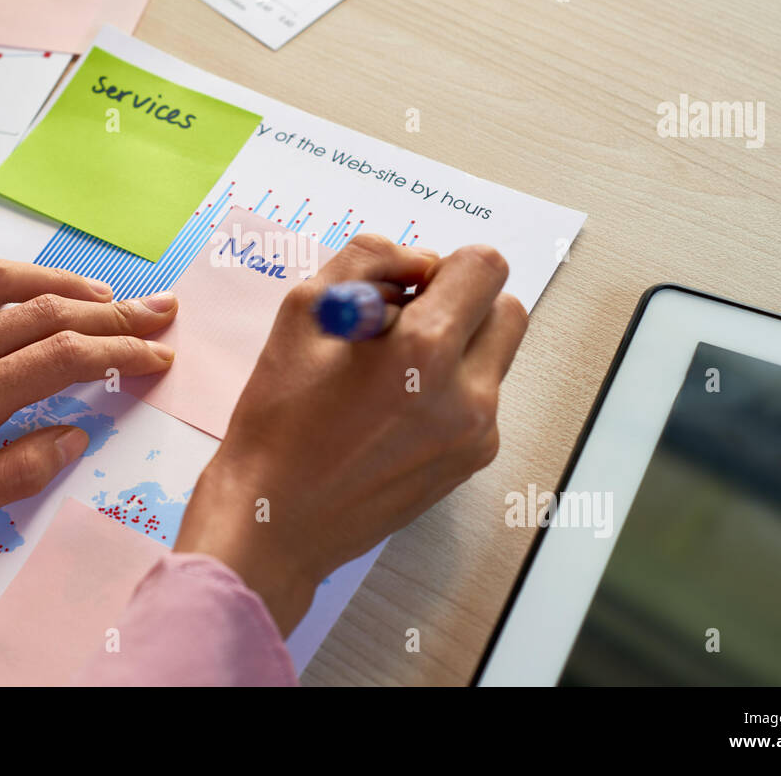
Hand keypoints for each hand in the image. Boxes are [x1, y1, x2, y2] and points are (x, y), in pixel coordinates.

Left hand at [0, 256, 177, 544]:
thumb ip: (8, 476)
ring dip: (60, 282)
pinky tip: (8, 278)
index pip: (62, 359)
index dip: (120, 352)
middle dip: (113, 312)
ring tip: (103, 294)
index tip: (159, 353)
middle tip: (161, 310)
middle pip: (45, 313)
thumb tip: (72, 435)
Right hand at [173, 235, 527, 634]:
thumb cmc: (278, 420)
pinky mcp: (471, 462)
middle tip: (402, 325)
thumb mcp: (304, 312)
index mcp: (426, 350)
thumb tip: (416, 261)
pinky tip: (393, 414)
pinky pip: (481, 400)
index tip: (405, 289)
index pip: (485, 266)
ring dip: (457, 348)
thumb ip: (368, 261)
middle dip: (462, 305)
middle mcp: (467, 394)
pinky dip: (449, 391)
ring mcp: (476, 435)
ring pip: (495, 356)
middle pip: (506, 309)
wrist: (274, 520)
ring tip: (391, 375)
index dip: (442, 266)